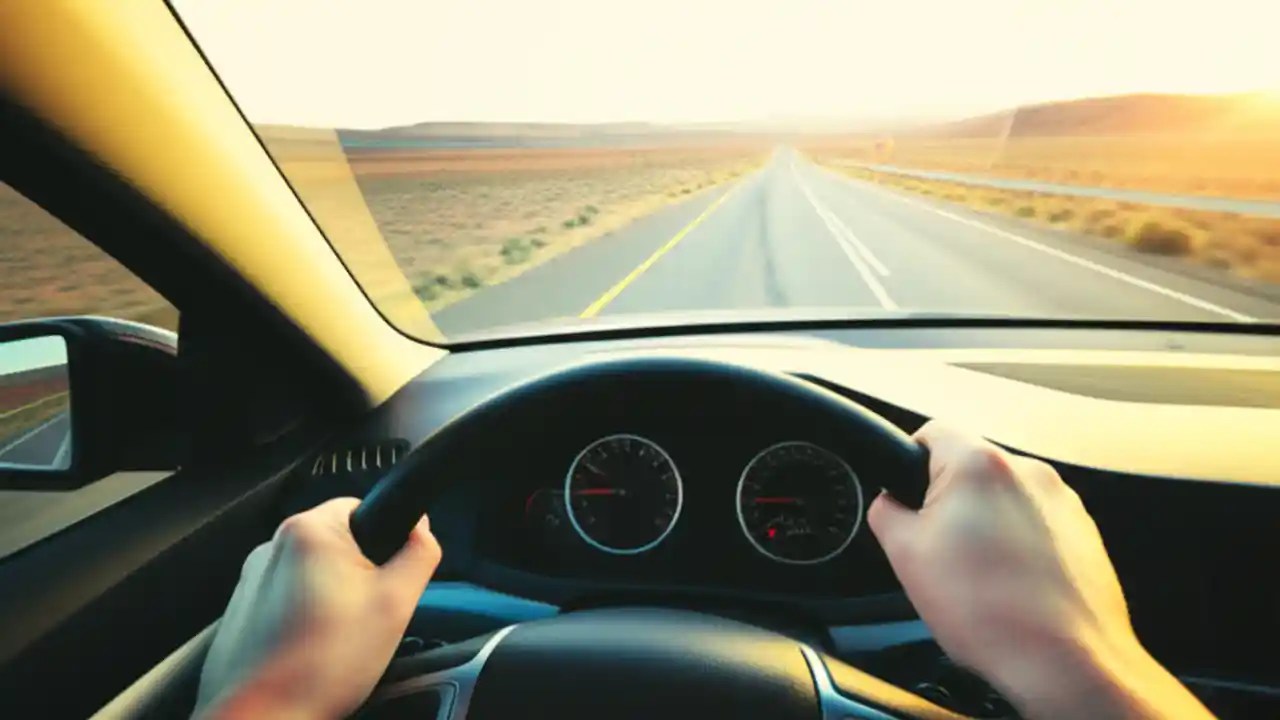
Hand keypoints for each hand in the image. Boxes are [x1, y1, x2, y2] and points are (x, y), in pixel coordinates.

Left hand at [195, 498, 440, 718]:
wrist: (262, 718)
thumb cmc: (323, 664)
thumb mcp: (396, 604)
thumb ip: (420, 554)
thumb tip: (422, 529)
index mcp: (310, 530)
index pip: (365, 506)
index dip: (388, 543)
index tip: (388, 581)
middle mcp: (273, 545)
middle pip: (340, 543)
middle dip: (361, 576)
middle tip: (368, 617)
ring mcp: (252, 579)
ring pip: (315, 574)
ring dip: (333, 599)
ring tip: (338, 640)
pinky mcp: (242, 610)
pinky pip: (289, 600)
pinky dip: (306, 619)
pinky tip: (314, 651)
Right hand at [868, 421, 1211, 719]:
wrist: (1065, 663)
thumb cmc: (991, 614)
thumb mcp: (905, 557)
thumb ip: (886, 513)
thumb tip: (889, 504)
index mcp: (979, 464)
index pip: (930, 432)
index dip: (909, 464)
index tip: (908, 499)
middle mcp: (1028, 472)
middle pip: (969, 468)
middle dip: (949, 504)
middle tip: (939, 552)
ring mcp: (1062, 502)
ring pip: (1003, 500)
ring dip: (986, 527)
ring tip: (979, 579)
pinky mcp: (1084, 532)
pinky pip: (1036, 526)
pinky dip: (1019, 548)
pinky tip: (1010, 588)